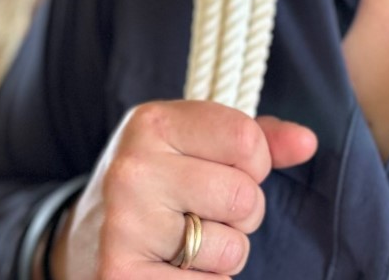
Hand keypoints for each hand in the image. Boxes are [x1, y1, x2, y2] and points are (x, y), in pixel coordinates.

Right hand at [48, 101, 317, 278]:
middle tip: (201, 213)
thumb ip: (256, 139)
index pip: (248, 141)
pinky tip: (172, 269)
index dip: (252, 163)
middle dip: (240, 214)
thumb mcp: (194, 146)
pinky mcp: (122, 275)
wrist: (81, 242)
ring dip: (221, 255)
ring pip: (233, 249)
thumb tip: (307, 143)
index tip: (222, 169)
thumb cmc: (157, 188)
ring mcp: (125, 225)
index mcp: (152, 123)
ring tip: (183, 243)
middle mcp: (133, 169)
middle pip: (245, 197)